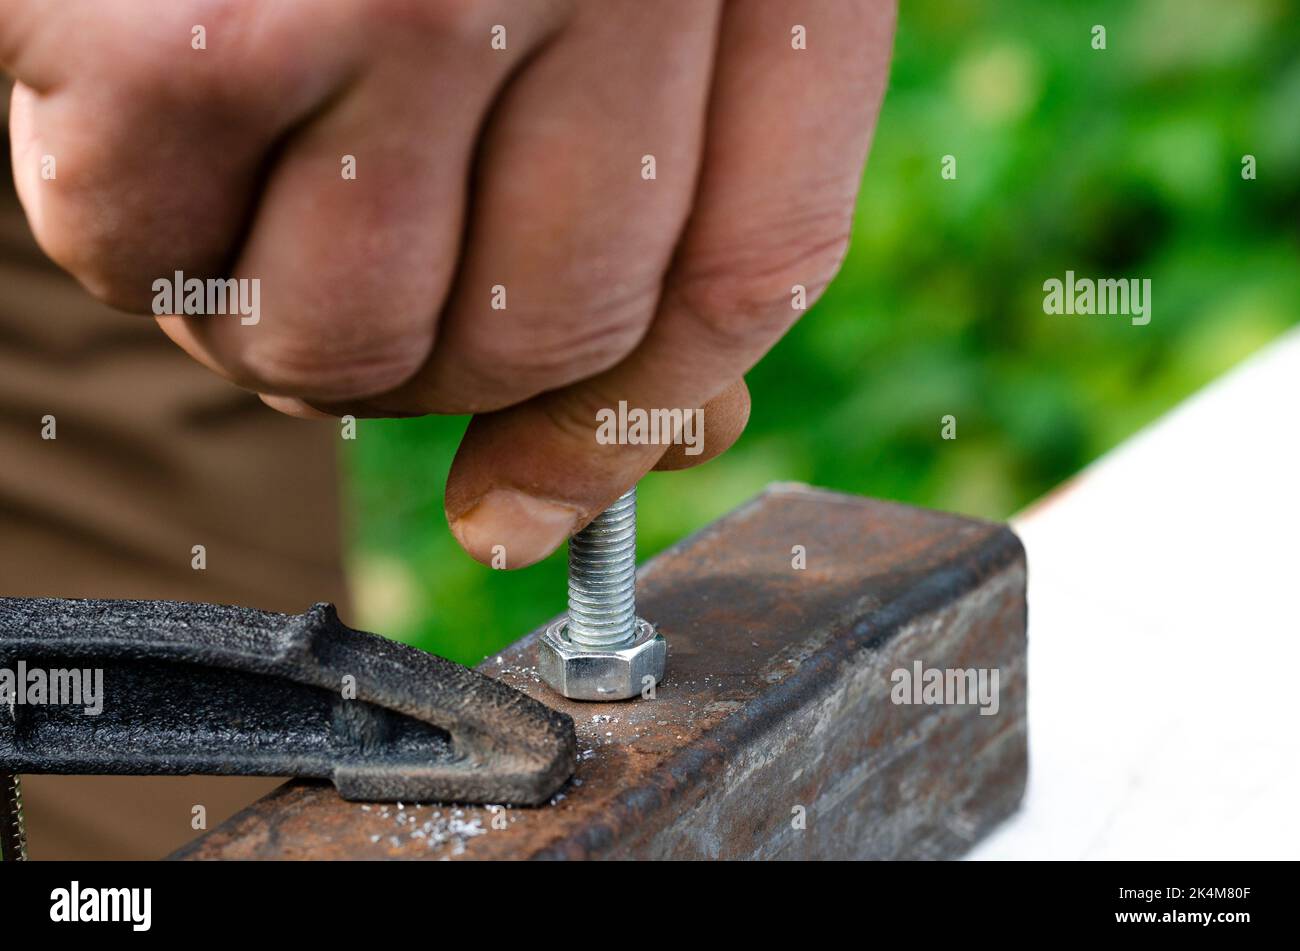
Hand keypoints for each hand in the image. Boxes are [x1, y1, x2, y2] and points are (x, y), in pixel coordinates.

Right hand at [1, 0, 894, 566]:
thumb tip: (647, 453)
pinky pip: (150, 259)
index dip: (639, 426)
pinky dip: (140, 256)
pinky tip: (151, 153)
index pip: (746, 274)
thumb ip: (679, 186)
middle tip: (372, 300)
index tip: (530, 508)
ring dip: (293, 339)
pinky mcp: (189, 28)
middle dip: (444, 374)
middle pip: (550, 331)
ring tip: (261, 229)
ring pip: (356, 340)